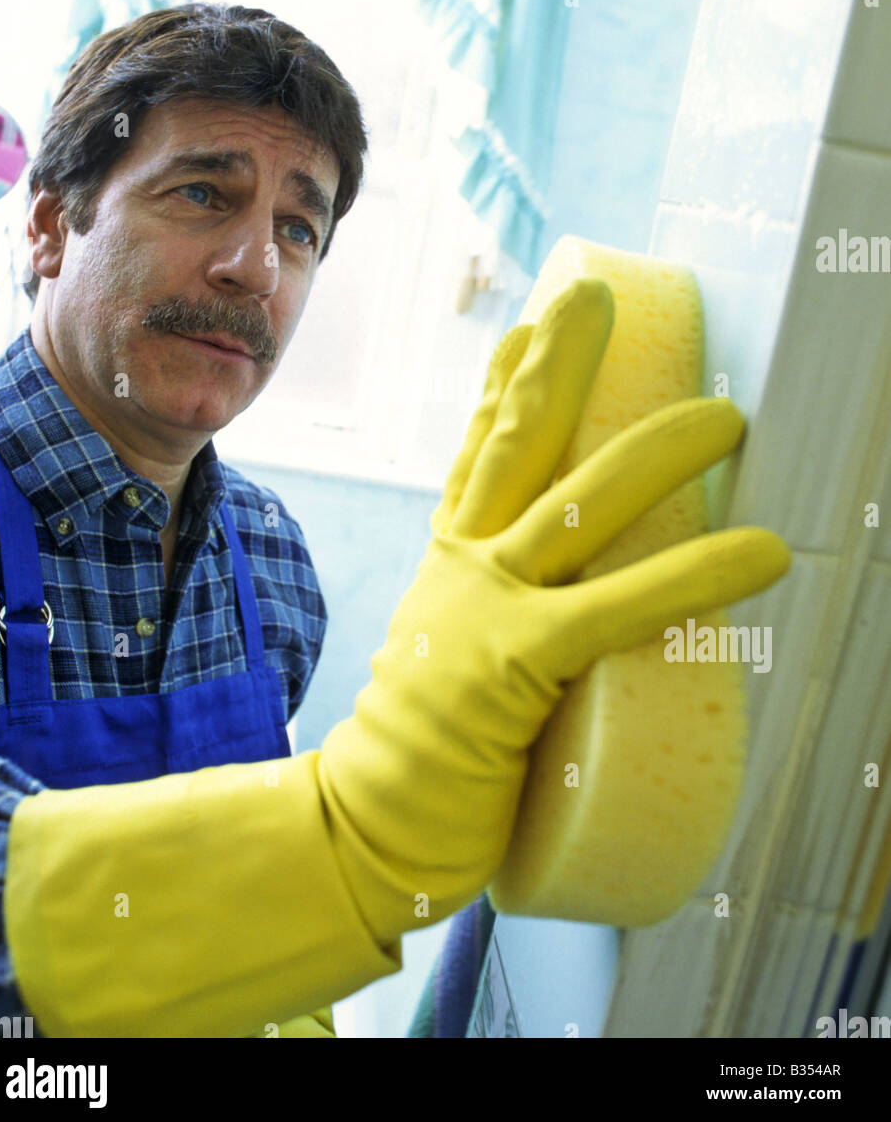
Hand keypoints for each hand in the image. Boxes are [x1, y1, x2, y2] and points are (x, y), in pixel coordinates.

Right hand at [317, 279, 789, 944]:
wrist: (360, 826)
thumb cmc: (419, 754)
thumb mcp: (451, 659)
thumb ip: (497, 626)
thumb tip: (563, 621)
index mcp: (449, 561)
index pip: (479, 454)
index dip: (504, 381)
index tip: (530, 322)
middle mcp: (462, 564)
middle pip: (515, 441)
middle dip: (555, 360)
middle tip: (594, 294)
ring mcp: (485, 607)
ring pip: (576, 504)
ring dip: (655, 452)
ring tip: (724, 417)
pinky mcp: (515, 664)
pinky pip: (618, 606)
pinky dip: (695, 575)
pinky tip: (761, 553)